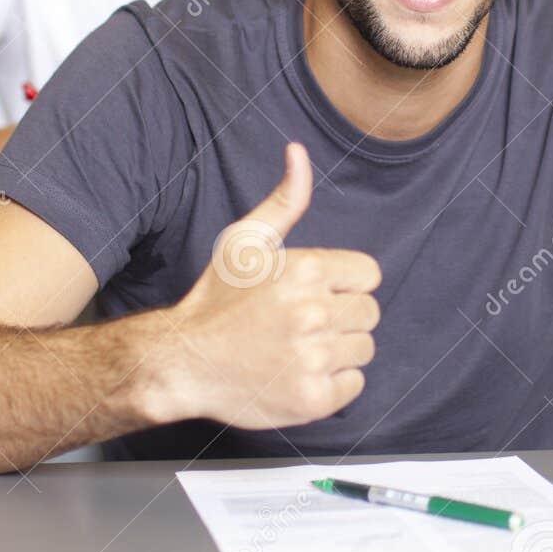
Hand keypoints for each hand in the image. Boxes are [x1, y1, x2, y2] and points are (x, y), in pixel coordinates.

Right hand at [166, 142, 380, 428]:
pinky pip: (354, 385)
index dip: (345, 283)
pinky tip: (299, 374)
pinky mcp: (313, 399)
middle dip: (342, 316)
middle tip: (302, 324)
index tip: (316, 292)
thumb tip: (298, 151)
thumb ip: (284, 200)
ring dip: (337, 351)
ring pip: (363, 349)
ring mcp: (313, 358)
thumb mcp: (245, 240)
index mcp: (305, 271)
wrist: (183, 362)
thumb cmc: (216, 300)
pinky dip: (332, 384)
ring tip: (298, 348)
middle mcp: (313, 313)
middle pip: (369, 313)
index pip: (369, 275)